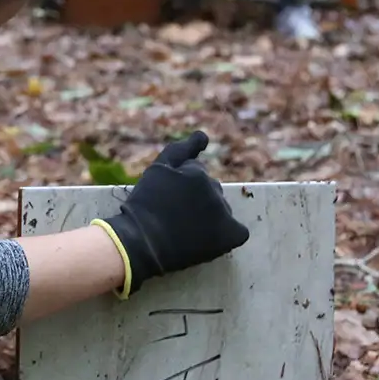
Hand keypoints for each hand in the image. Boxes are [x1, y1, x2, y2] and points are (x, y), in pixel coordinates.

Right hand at [91, 131, 247, 297]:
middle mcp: (214, 189)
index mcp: (198, 173)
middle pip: (210, 191)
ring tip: (185, 230)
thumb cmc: (144, 206)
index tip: (166, 201)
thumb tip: (204, 136)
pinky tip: (209, 240)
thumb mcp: (157, 169)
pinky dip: (227, 235)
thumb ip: (181, 150)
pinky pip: (238, 232)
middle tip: (173, 215)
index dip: (179, 188)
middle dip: (196, 199)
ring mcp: (223, 212)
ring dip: (209, 216)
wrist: (140, 243)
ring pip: (221, 209)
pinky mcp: (230, 235)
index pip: (196, 175)